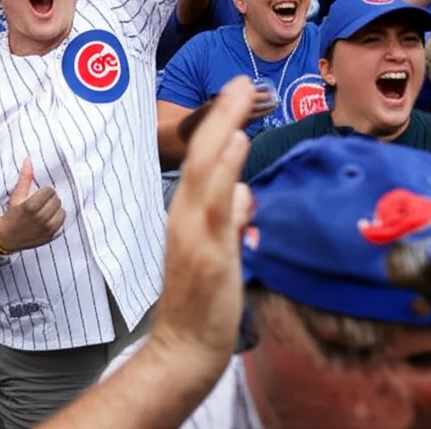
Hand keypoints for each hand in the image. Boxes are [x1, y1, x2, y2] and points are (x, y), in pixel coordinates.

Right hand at [0, 158, 64, 253]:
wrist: (6, 237)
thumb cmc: (11, 214)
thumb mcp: (16, 195)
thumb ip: (25, 178)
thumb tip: (29, 159)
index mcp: (30, 206)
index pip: (49, 191)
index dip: (45, 191)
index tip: (40, 194)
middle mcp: (40, 218)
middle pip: (56, 200)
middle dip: (50, 199)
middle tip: (43, 201)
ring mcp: (46, 229)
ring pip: (61, 211)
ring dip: (55, 208)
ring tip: (47, 209)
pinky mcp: (50, 236)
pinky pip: (62, 222)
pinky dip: (58, 218)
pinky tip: (50, 218)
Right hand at [152, 76, 255, 376]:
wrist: (186, 347)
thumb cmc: (203, 303)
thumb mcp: (220, 252)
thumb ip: (230, 220)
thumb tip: (245, 193)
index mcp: (187, 215)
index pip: (202, 162)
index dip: (217, 127)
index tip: (236, 96)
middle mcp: (186, 217)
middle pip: (201, 156)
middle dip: (220, 116)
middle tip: (240, 82)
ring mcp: (194, 233)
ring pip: (206, 172)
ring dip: (222, 131)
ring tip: (240, 98)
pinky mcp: (207, 252)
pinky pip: (216, 203)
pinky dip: (224, 170)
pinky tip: (236, 145)